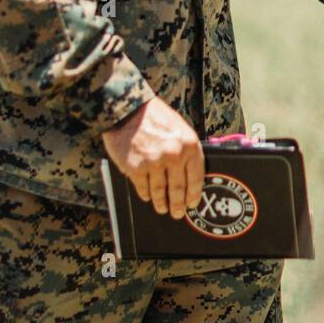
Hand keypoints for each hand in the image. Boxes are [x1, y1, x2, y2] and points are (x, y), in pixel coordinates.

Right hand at [102, 97, 204, 218]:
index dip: (194, 194)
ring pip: (160, 191)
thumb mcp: (179, 128)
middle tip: (177, 213)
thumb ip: (186, 149)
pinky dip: (146, 194)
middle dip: (178, 204)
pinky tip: (147, 196)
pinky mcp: (136, 169)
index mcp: (189, 144)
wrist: (127, 109)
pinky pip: (144, 188)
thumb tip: (190, 175)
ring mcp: (154, 163)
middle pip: (178, 189)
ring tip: (162, 208)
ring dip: (162, 203)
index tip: (192, 203)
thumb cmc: (155, 116)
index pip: (196, 178)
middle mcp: (174, 155)